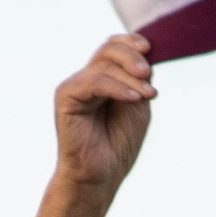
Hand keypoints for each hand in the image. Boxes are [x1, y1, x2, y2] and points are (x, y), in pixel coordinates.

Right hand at [53, 34, 154, 193]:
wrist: (101, 174)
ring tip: (148, 95)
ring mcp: (74, 86)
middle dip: (132, 57)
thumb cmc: (118, 143)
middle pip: (108, 49)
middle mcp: (86, 79)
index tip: (150, 48)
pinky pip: (93, 81)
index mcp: (103, 78)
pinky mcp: (65, 97)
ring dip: (130, 77)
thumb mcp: (137, 105)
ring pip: (103, 64)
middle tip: (148, 74)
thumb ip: (139, 80)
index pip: (114, 46)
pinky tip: (134, 98)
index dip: (130, 42)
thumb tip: (145, 53)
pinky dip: (116, 87)